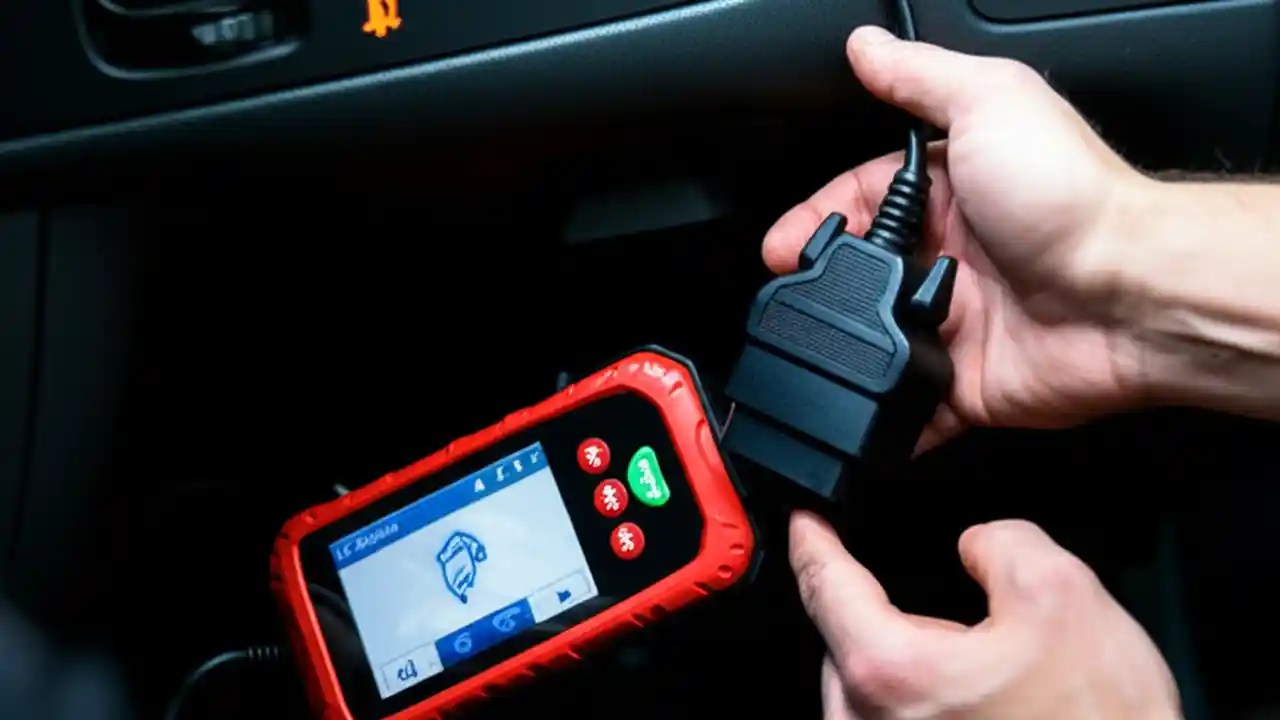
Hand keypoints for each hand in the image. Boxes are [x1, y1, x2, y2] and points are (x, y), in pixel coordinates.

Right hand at [763, 26, 1159, 448]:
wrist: (1131, 295)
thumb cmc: (1073, 200)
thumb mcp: (990, 103)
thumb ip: (919, 77)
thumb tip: (865, 46)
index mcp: (952, 190)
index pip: (860, 200)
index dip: (815, 219)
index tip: (782, 244)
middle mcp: (953, 256)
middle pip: (859, 272)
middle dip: (818, 283)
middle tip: (791, 292)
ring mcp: (957, 321)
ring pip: (874, 338)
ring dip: (842, 343)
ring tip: (819, 341)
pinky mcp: (966, 384)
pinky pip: (910, 407)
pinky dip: (881, 415)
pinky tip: (853, 404)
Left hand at [789, 512, 1180, 719]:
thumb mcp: (1061, 594)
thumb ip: (999, 540)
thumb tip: (974, 543)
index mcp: (886, 669)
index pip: (822, 581)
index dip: (812, 536)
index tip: (806, 516)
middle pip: (840, 634)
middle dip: (874, 603)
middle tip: (939, 599)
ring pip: (864, 680)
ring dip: (902, 656)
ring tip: (972, 660)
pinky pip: (886, 716)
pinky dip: (915, 694)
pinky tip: (970, 695)